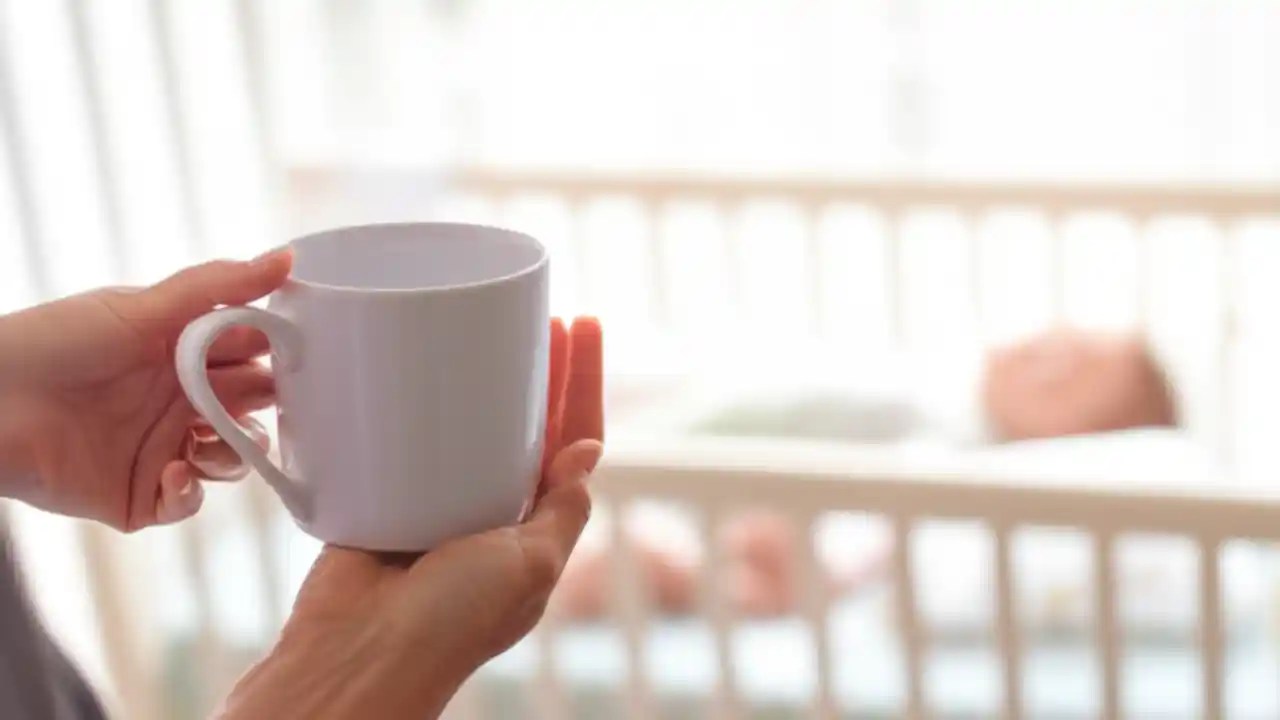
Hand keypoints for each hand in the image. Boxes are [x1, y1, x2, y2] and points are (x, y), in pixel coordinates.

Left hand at [0, 250, 291, 529]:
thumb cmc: (52, 342)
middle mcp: (179, 402)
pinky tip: (173, 470)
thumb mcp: (142, 306)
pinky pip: (187, 503)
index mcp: (184, 354)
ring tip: (210, 442)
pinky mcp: (138, 495)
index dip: (281, 356)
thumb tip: (290, 256)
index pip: (254, 355)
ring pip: (230, 461)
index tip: (307, 356)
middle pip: (252, 409)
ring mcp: (161, 449)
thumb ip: (221, 285)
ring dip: (235, 454)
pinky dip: (190, 491)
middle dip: (269, 408)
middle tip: (263, 401)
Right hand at [217, 317, 603, 719]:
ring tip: (489, 323)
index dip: (583, 385)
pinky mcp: (386, 499)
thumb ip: (562, 513)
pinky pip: (410, 442)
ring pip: (471, 427)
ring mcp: (438, 505)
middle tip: (540, 316)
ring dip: (485, 378)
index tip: (585, 328)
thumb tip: (590, 451)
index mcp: (534, 530)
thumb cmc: (452, 621)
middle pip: (525, 425)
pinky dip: (420, 406)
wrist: (357, 654)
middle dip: (540, 370)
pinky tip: (421, 367)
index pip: (573, 441)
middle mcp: (491, 516)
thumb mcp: (530, 567)